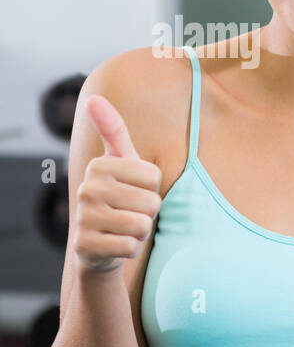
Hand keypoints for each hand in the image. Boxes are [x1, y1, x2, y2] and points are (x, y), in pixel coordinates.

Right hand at [74, 95, 162, 272]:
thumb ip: (113, 130)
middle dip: (148, 213)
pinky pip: (131, 247)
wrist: (99, 243)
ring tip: (124, 227)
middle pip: (151, 202)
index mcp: (100, 165)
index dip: (153, 189)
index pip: (155, 177)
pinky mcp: (86, 246)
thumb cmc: (120, 196)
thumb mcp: (121, 162)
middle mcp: (87, 188)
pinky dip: (130, 248)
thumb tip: (95, 98)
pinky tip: (116, 244)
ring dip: (140, 231)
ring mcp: (84, 218)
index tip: (134, 190)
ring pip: (142, 225)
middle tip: (130, 212)